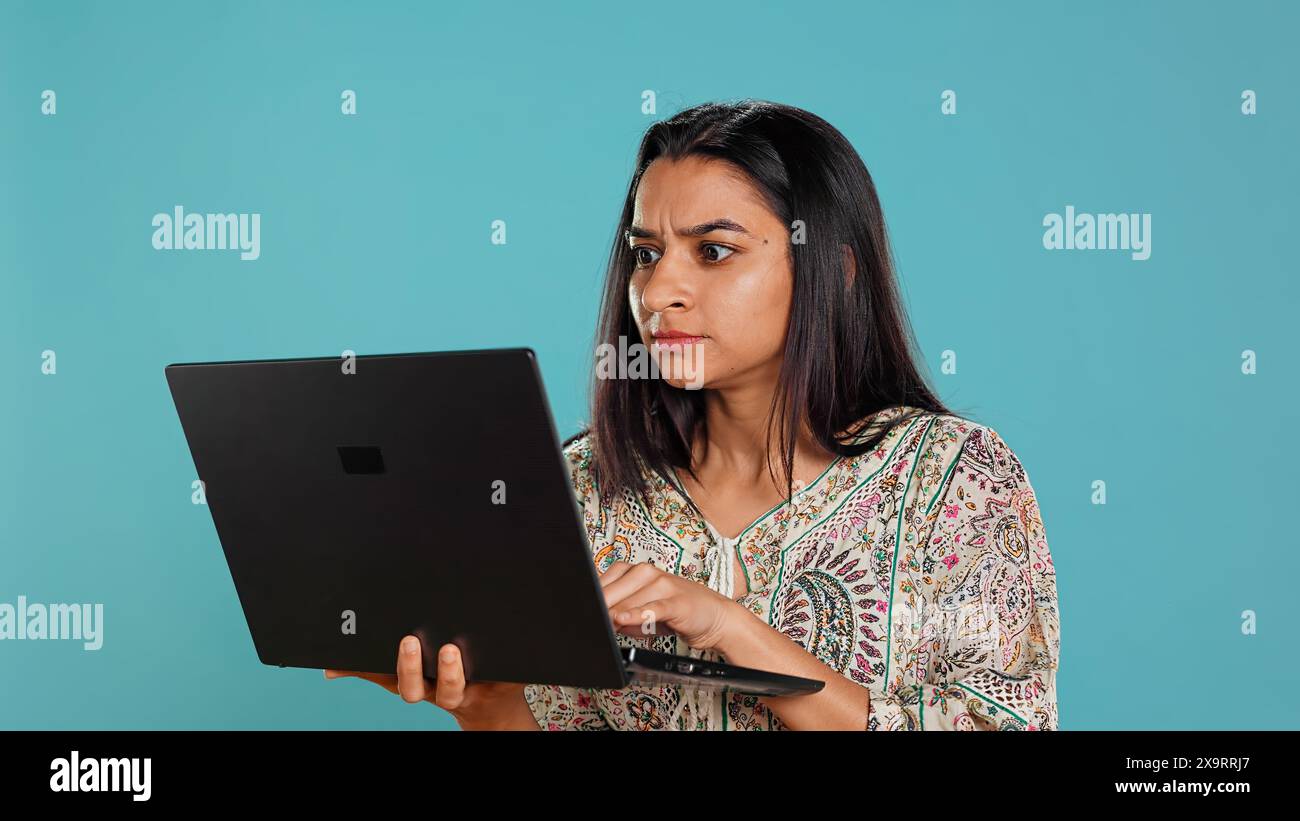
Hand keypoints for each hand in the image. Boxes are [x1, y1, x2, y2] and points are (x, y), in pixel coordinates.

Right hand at [324, 636, 536, 729]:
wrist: (495, 702)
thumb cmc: (449, 676)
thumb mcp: (414, 669)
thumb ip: (374, 668)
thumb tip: (330, 669)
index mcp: (412, 680)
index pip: (384, 676)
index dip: (364, 671)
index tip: (355, 655)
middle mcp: (433, 689)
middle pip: (412, 687)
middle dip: (408, 667)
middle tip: (408, 641)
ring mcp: (462, 691)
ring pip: (450, 688)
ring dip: (449, 672)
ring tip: (449, 650)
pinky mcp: (495, 687)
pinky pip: (498, 682)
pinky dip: (504, 673)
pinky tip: (503, 654)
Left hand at [600, 561, 743, 651]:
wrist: (714, 616)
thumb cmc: (676, 613)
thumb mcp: (642, 614)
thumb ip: (619, 615)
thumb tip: (597, 621)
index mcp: (636, 571)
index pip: (604, 581)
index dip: (591, 597)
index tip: (579, 611)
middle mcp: (648, 573)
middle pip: (613, 591)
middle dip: (600, 609)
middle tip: (589, 624)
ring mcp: (663, 585)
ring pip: (630, 600)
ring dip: (615, 615)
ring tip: (604, 627)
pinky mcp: (676, 602)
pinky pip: (653, 607)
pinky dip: (637, 614)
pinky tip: (623, 619)